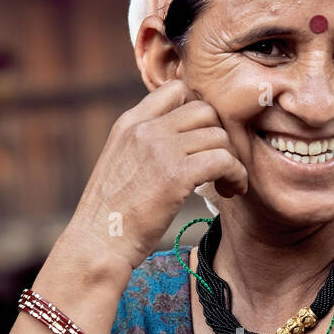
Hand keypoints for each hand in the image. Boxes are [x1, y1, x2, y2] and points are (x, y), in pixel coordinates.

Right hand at [68, 79, 247, 276]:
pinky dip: (236, 175)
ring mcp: (159, 149)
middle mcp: (145, 129)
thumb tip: (178, 138)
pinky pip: (224, 160)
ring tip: (226, 183)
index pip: (176, 90)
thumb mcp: (120, 164)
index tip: (202, 141)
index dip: (198, 112)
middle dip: (219, 136)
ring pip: (218, 135)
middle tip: (220, 165)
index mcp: (129, 122)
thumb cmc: (112, 215)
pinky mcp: (175, 175)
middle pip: (204, 110)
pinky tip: (231, 190)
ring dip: (231, 160)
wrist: (98, 243)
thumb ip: (144, 143)